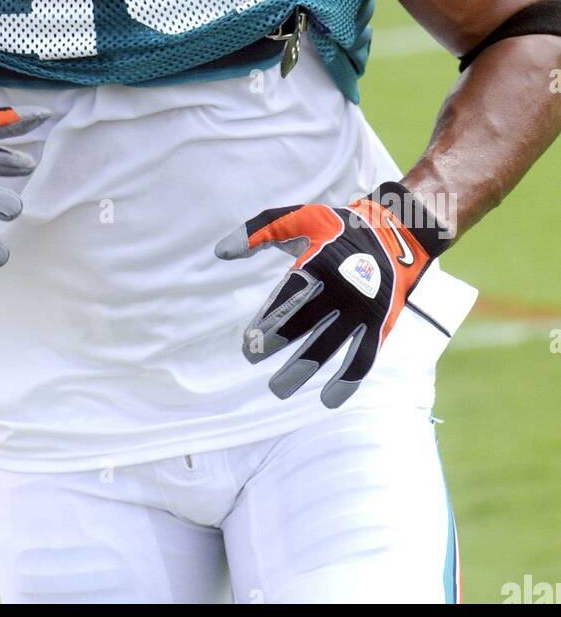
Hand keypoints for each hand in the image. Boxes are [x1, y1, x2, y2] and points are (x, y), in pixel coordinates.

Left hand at [215, 181, 451, 407]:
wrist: (395, 234)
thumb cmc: (337, 228)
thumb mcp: (298, 218)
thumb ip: (258, 231)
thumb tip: (220, 252)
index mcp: (319, 262)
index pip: (288, 297)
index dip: (267, 321)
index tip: (248, 341)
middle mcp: (341, 288)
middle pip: (304, 323)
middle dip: (275, 344)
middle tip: (251, 358)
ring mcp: (361, 310)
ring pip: (330, 346)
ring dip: (303, 369)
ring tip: (277, 388)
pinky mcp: (379, 325)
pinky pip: (364, 358)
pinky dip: (348, 381)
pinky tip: (329, 399)